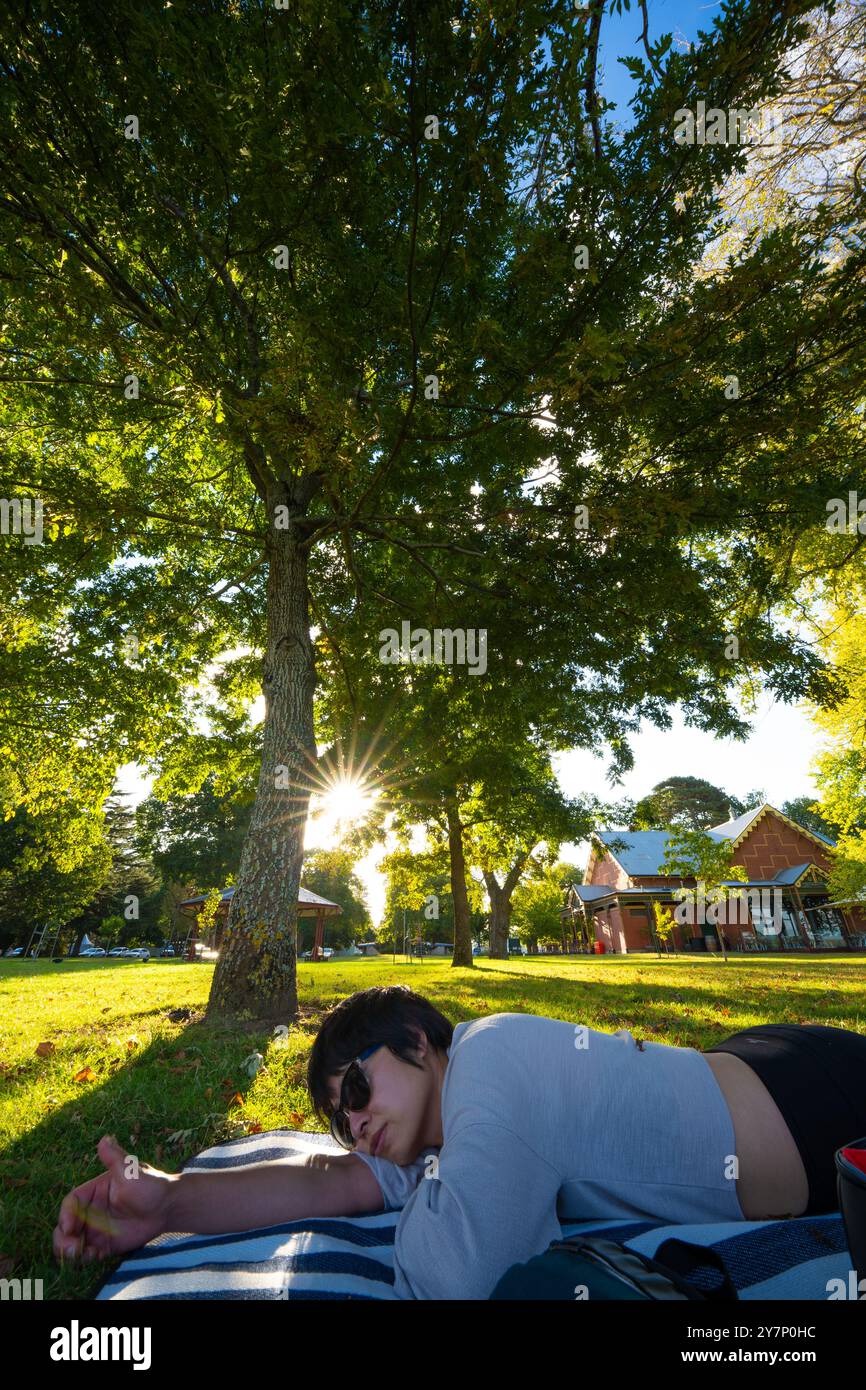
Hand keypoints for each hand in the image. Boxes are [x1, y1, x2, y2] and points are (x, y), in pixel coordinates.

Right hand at [53, 1134, 174, 1264]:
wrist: (168, 1207)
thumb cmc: (150, 1184)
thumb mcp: (131, 1171)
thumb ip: (115, 1159)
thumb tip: (104, 1138)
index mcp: (92, 1192)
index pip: (70, 1204)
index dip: (65, 1215)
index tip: (69, 1227)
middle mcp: (90, 1212)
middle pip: (65, 1227)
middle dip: (62, 1239)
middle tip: (72, 1249)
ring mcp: (96, 1229)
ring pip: (72, 1243)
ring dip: (70, 1252)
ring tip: (81, 1255)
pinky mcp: (104, 1245)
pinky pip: (87, 1255)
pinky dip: (85, 1259)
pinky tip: (95, 1257)